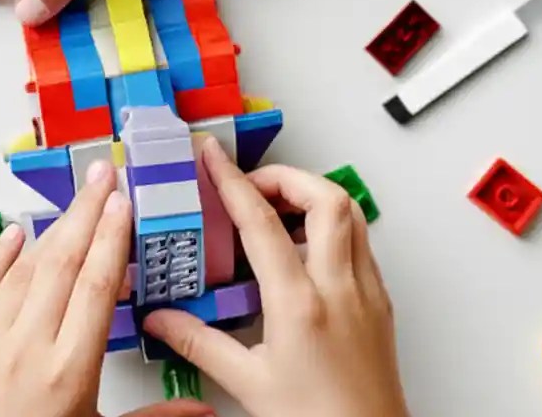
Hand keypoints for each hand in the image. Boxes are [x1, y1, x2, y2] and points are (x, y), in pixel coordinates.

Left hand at [0, 162, 210, 416]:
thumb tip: (204, 412)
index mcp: (69, 372)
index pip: (96, 284)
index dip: (112, 236)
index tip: (123, 202)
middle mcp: (25, 349)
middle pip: (62, 263)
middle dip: (86, 211)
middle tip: (102, 174)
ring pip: (22, 271)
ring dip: (50, 227)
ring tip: (72, 199)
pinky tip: (13, 235)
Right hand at [144, 141, 409, 416]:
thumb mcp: (246, 384)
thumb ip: (199, 343)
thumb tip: (162, 320)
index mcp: (300, 304)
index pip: (261, 222)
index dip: (232, 181)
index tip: (214, 158)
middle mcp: (339, 288)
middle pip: (324, 197)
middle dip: (285, 176)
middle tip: (252, 183)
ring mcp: (366, 291)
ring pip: (350, 214)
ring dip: (313, 197)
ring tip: (278, 210)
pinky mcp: (379, 302)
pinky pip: (360, 243)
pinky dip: (332, 227)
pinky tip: (307, 249)